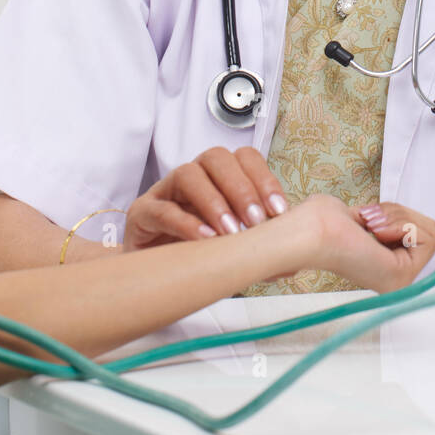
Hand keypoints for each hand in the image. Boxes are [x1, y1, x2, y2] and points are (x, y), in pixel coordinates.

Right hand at [123, 146, 287, 251]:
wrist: (152, 277)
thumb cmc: (195, 254)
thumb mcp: (233, 249)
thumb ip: (259, 249)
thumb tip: (291, 262)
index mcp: (219, 177)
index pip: (244, 158)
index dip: (264, 178)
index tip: (279, 211)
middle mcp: (193, 177)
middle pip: (216, 158)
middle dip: (240, 187)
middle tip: (255, 221)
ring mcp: (165, 192)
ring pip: (187, 174)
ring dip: (214, 202)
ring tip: (230, 232)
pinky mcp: (142, 214)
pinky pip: (162, 209)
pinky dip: (186, 222)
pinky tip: (205, 239)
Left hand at [283, 194, 434, 292]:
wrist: (313, 231)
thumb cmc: (325, 222)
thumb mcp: (365, 216)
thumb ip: (386, 221)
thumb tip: (399, 219)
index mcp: (386, 266)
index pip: (420, 233)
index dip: (398, 216)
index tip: (369, 219)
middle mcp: (396, 277)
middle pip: (429, 230)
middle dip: (401, 215)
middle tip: (372, 222)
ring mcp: (401, 279)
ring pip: (430, 231)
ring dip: (400, 218)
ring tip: (373, 227)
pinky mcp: (404, 275)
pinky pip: (428, 237)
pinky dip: (404, 225)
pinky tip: (378, 234)